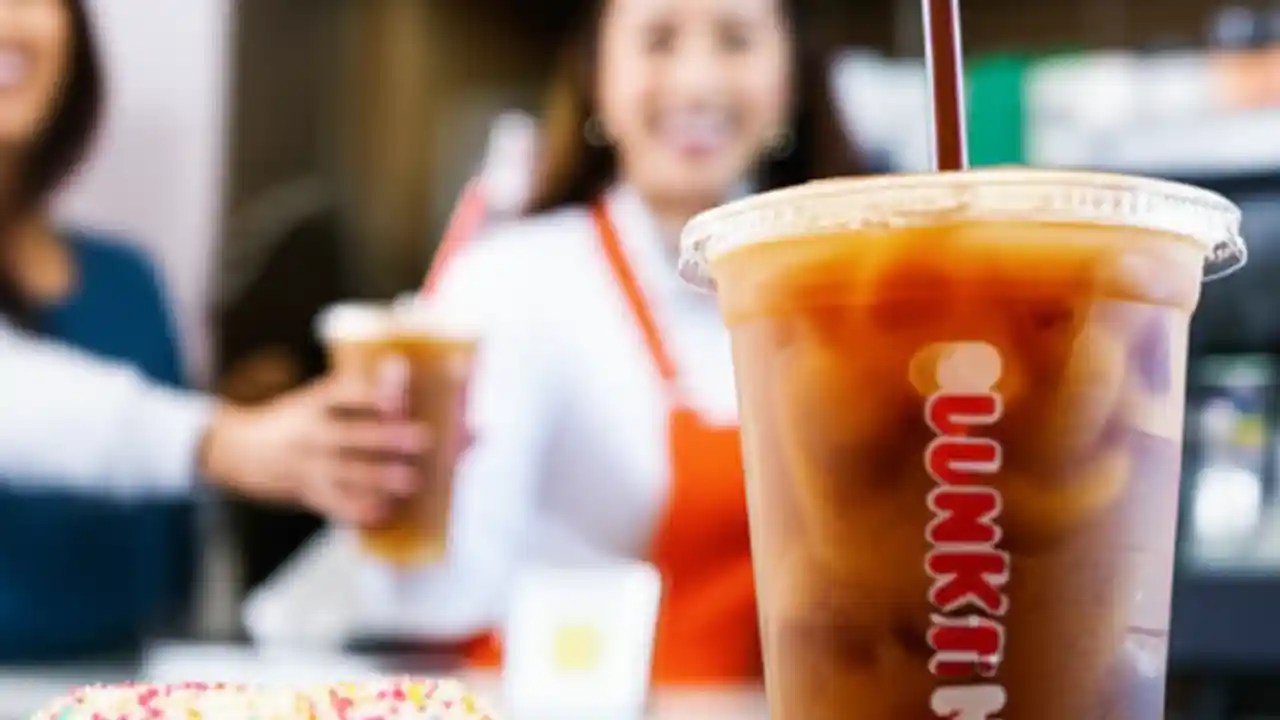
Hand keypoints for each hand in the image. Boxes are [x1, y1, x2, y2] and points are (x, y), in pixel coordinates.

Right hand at [200, 375, 428, 525]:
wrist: (237, 452)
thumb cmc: (295, 421)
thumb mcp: (315, 398)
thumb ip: (356, 389)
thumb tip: (401, 368)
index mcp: (315, 403)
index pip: (344, 393)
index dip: (372, 392)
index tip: (398, 391)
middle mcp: (310, 432)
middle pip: (351, 434)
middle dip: (388, 438)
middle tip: (424, 439)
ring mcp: (306, 465)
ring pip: (345, 473)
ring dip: (380, 478)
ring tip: (411, 480)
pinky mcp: (306, 493)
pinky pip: (333, 505)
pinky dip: (358, 510)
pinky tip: (383, 513)